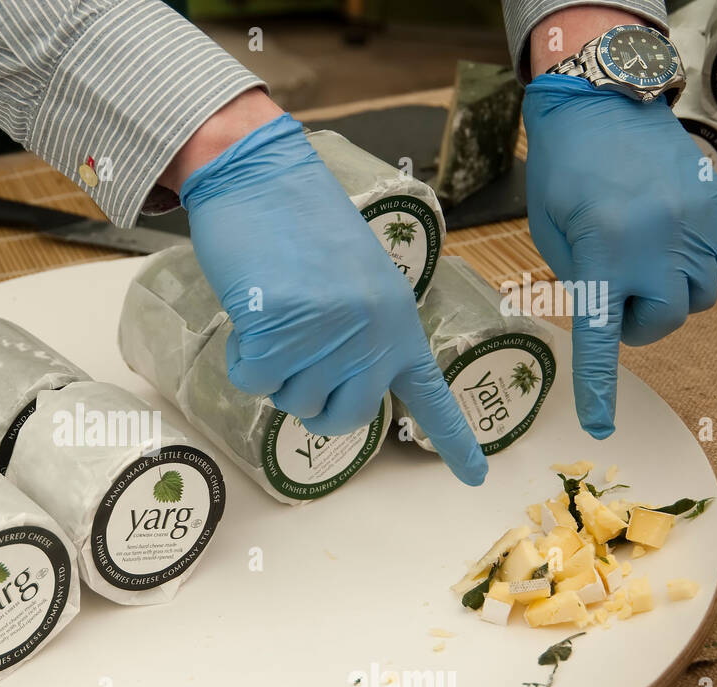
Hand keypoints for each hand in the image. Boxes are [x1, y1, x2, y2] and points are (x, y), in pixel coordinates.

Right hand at [176, 113, 486, 485]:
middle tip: (294, 357)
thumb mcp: (354, 280)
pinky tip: (250, 312)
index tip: (474, 481)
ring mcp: (329, 335)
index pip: (430, 394)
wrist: (262, 176)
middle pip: (342, 421)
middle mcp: (372, 335)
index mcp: (398, 321)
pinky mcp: (281, 331)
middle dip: (310, 402)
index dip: (454, 442)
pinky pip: (252, 381)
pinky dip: (241, 356)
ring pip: (291, 402)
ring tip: (275, 313)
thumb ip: (358, 333)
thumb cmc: (301, 226)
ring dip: (272, 370)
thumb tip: (326, 389)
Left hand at [523, 74, 716, 437]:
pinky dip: (700, 270)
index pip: (602, 339)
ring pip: (698, 297)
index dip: (601, 388)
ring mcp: (692, 225)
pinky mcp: (715, 208)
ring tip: (642, 265)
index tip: (599, 426)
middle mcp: (654, 245)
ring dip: (671, 296)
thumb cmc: (563, 173)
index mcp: (602, 255)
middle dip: (640, 323)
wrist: (601, 104)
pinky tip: (671, 248)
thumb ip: (584, 281)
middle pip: (663, 321)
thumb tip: (616, 312)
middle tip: (616, 299)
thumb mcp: (553, 236)